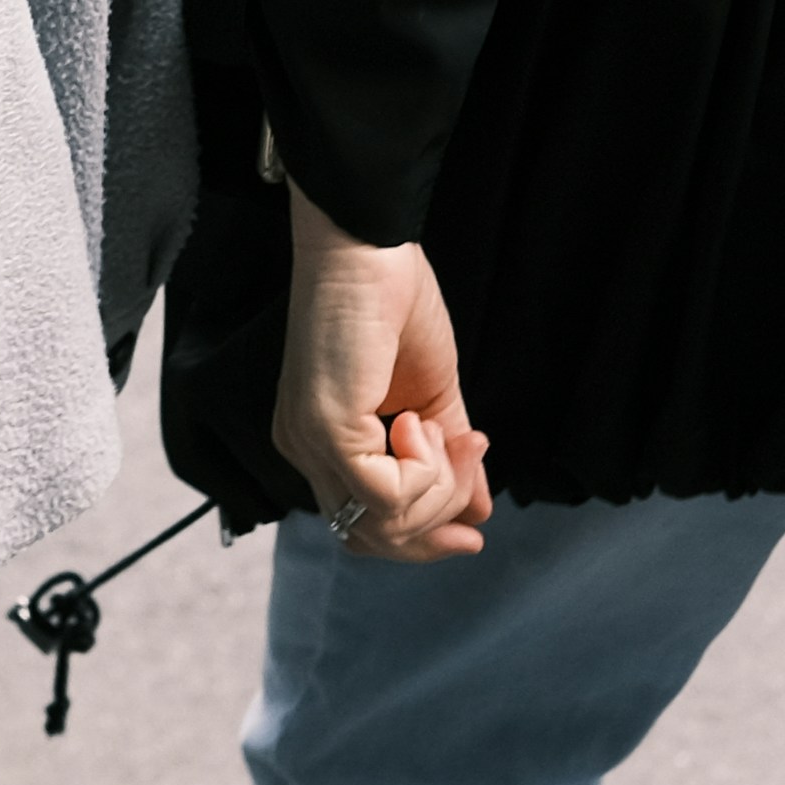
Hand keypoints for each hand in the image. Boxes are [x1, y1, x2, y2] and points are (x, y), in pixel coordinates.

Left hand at [274, 181, 494, 560]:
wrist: (368, 245)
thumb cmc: (394, 302)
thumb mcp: (434, 394)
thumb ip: (450, 456)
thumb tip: (478, 511)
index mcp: (324, 443)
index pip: (363, 529)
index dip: (422, 539)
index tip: (473, 531)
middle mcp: (306, 451)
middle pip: (373, 538)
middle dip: (437, 525)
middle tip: (474, 486)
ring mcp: (311, 443)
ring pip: (386, 523)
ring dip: (439, 487)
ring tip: (447, 432)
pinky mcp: (327, 430)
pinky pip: (388, 494)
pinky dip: (424, 468)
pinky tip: (419, 421)